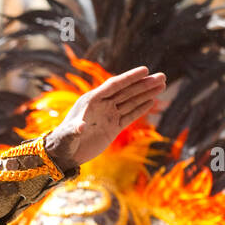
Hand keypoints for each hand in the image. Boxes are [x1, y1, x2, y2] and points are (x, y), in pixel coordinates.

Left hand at [44, 66, 165, 170]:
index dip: (129, 78)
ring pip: (131, 101)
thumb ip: (75, 130)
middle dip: (144, 84)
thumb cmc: (62, 142)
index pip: (114, 85)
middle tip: (162, 76)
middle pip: (126, 91)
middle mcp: (102, 105)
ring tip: (162, 85)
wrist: (64, 155)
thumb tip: (81, 127)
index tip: (145, 70)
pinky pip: (129, 115)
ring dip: (146, 93)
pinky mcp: (113, 127)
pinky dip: (140, 108)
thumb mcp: (68, 136)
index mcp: (91, 101)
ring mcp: (109, 115)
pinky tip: (152, 100)